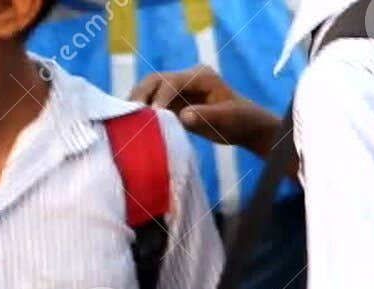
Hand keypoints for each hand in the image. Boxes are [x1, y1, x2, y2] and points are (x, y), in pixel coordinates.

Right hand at [128, 66, 280, 158]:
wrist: (247, 127)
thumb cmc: (242, 121)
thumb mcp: (228, 119)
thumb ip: (207, 116)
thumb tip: (183, 116)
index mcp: (201, 76)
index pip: (172, 81)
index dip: (160, 96)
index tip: (152, 114)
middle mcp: (186, 78)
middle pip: (156, 81)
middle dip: (141, 95)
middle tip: (130, 114)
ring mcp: (179, 90)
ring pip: (151, 91)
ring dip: (138, 103)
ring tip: (126, 119)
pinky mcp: (175, 103)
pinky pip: (154, 104)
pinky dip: (143, 112)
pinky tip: (133, 123)